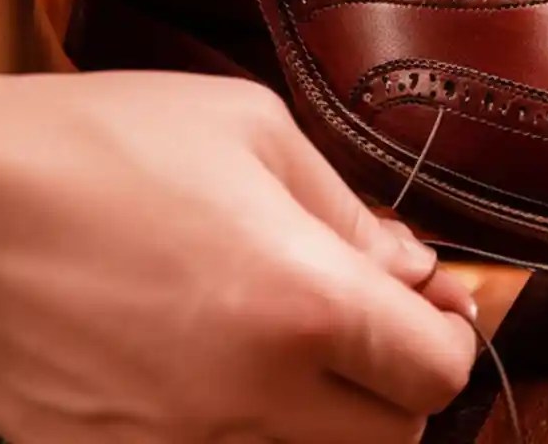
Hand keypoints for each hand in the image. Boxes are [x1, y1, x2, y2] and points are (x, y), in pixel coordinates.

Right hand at [0, 71, 476, 442]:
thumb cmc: (100, 143)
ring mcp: (179, 441)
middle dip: (396, 385)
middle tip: (365, 328)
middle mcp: (251, 395)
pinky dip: (240, 428)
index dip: (447, 339)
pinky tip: (208, 367)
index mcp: (305, 304)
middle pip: (389, 439)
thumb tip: (417, 269)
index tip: (430, 309)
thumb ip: (352, 214)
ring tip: (280, 343)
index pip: (437, 376)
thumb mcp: (253, 133)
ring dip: (321, 413)